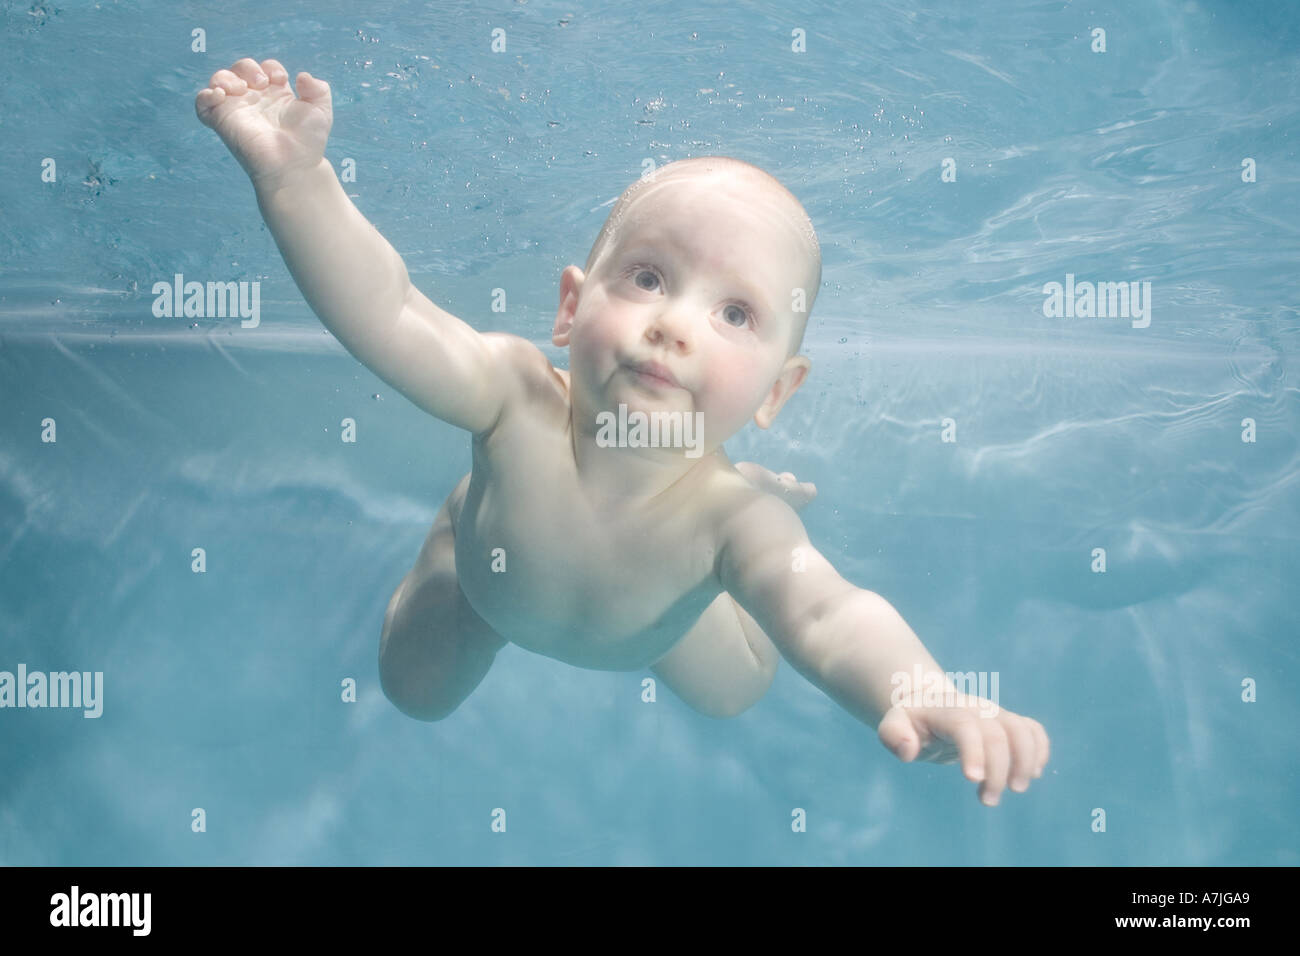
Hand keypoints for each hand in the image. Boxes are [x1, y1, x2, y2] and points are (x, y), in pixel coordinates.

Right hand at [195, 57, 332, 193]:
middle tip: (261, 83)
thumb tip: (302, 77)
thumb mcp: (321, 111)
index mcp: (276, 95)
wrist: (294, 165)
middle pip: (241, 68)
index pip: (265, 68)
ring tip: (241, 88)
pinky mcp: (222, 121)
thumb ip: (319, 89)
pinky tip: (220, 94)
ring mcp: (237, 109)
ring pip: (220, 80)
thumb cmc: (307, 143)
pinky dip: (205, 95)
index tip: (281, 80)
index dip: (270, 67)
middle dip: (248, 67)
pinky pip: (202, 104)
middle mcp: (255, 100)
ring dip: (227, 76)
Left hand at [877, 693, 1049, 805]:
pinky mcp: (1009, 723)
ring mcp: (996, 714)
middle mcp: (976, 708)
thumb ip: (893, 735)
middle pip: (998, 734)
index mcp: (947, 710)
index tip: (973, 779)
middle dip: (999, 770)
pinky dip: (1040, 750)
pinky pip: (1033, 730)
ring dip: (1026, 762)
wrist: (930, 705)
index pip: (965, 725)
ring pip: (1022, 731)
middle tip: (987, 800)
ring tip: (1016, 788)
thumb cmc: (911, 721)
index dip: (973, 751)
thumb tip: (909, 750)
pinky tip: (1033, 773)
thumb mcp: (892, 725)